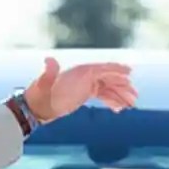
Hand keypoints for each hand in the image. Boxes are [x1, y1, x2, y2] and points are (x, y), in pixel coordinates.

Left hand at [22, 57, 136, 120]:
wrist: (35, 107)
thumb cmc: (39, 96)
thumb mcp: (43, 85)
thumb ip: (48, 74)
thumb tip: (49, 60)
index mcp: (78, 72)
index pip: (101, 68)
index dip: (116, 70)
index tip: (129, 73)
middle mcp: (84, 76)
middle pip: (108, 78)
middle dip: (123, 86)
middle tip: (134, 97)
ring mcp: (85, 84)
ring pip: (108, 87)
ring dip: (120, 95)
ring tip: (131, 105)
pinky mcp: (84, 93)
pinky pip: (103, 95)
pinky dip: (112, 100)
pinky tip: (119, 109)